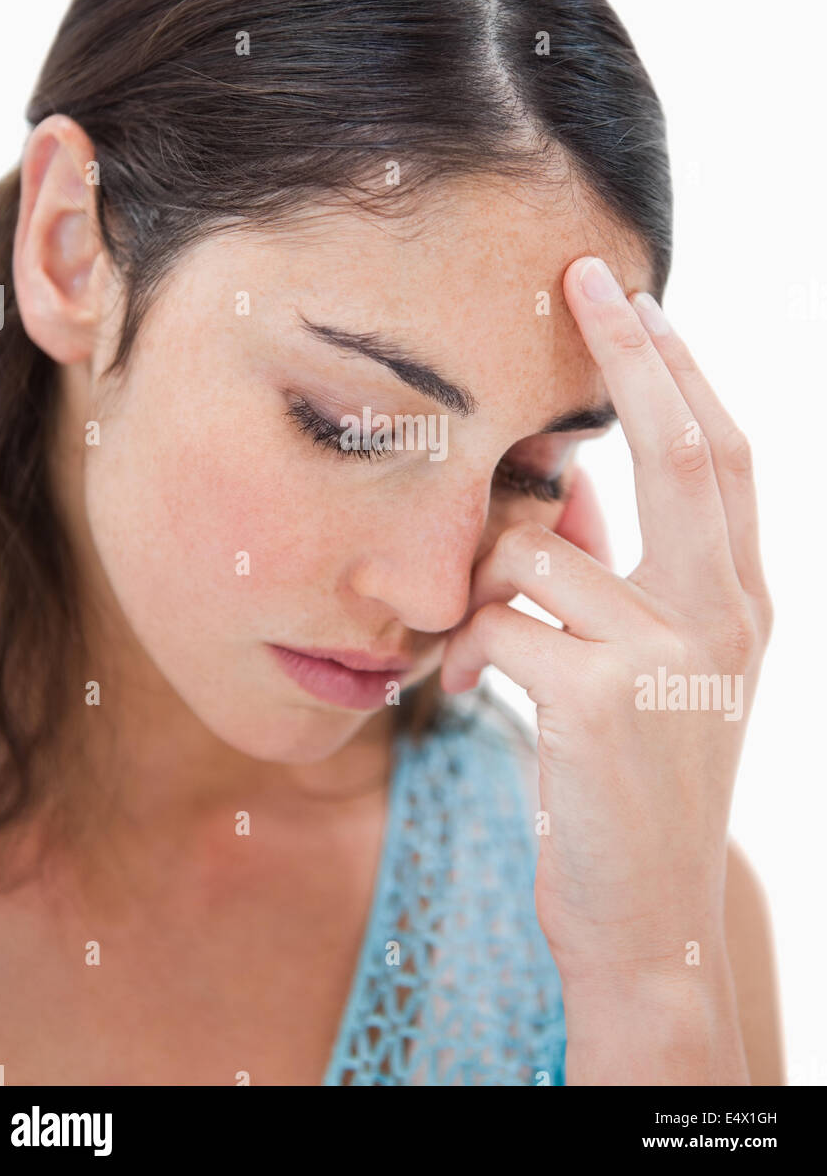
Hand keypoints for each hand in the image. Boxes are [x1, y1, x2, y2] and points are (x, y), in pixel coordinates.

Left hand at [440, 255, 773, 989]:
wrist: (648, 922)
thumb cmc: (633, 784)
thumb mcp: (649, 670)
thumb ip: (616, 577)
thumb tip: (562, 485)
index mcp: (740, 602)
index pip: (723, 457)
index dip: (680, 369)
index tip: (635, 298)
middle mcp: (724, 618)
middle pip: (685, 453)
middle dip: (633, 355)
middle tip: (586, 278)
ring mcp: (670, 658)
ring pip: (540, 548)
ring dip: (478, 580)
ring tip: (462, 639)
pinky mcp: (600, 701)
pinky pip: (497, 620)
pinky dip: (460, 646)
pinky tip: (461, 690)